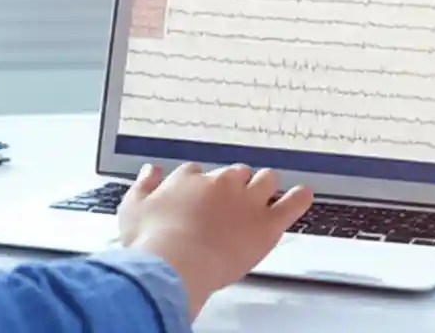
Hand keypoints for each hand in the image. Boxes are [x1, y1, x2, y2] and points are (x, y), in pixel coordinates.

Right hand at [117, 162, 313, 319]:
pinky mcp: (267, 223)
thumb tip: (150, 171)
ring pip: (266, 180)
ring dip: (265, 187)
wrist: (176, 264)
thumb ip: (142, 186)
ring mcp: (247, 201)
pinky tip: (302, 196)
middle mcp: (221, 183)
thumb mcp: (132, 209)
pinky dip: (299, 198)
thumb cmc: (152, 243)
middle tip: (232, 204)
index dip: (202, 186)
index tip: (201, 198)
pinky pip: (292, 203)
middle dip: (236, 186)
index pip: (200, 174)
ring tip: (265, 196)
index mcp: (189, 179)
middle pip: (236, 174)